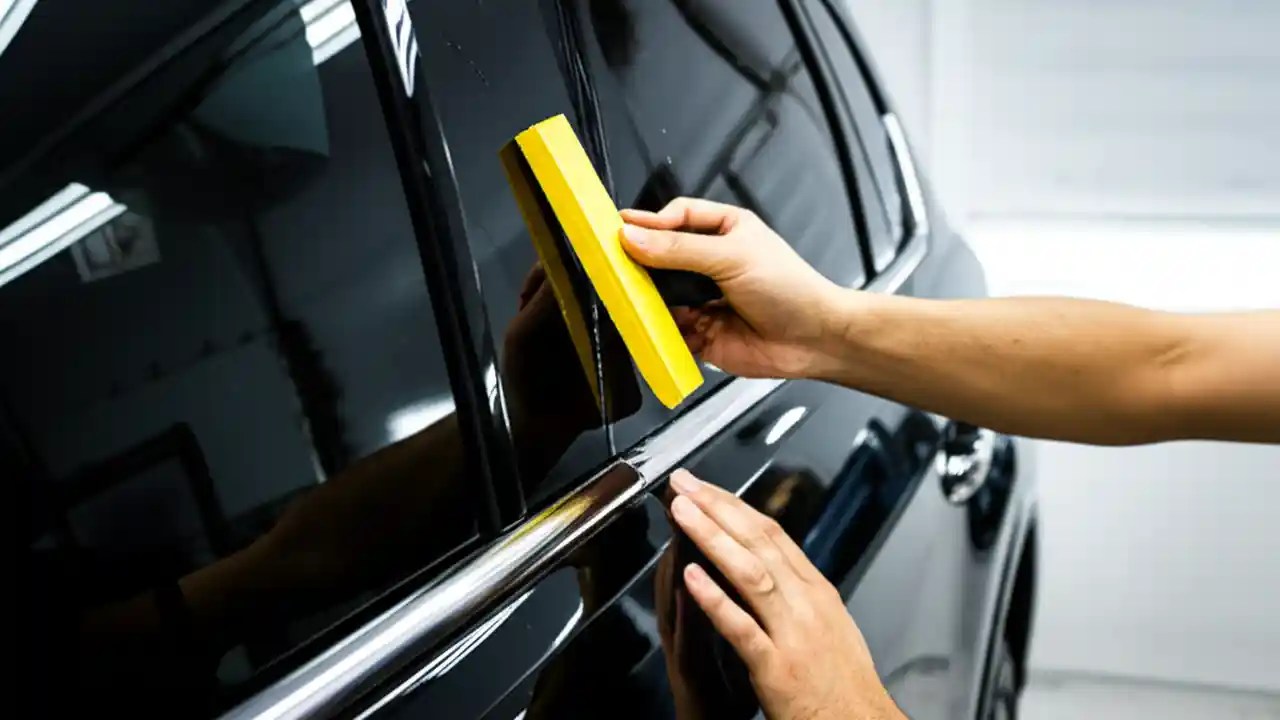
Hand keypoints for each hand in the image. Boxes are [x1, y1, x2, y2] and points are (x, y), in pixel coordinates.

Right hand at [620, 198, 848, 378]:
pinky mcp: (701, 333)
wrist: (814, 340)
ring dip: (649, 300)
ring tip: (634, 299)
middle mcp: (711, 263)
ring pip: (661, 296)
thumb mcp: (731, 256)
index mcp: (724, 230)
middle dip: (642, 264)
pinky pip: (669, 331)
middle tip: (615, 265)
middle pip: (662, 257)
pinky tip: (658, 328)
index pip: (676, 217)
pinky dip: (661, 332)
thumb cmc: (789, 288)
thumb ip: (679, 249)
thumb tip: (634, 237)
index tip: (619, 227)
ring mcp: (704, 299)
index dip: (649, 222)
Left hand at [666, 469, 905, 719]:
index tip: (706, 488)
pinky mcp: (777, 668)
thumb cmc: (845, 684)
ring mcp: (793, 634)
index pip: (772, 534)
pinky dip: (715, 600)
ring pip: (750, 573)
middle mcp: (806, 604)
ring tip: (682, 513)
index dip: (735, 506)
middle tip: (684, 484)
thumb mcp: (830, 624)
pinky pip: (742, 628)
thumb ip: (799, 593)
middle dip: (718, 508)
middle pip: (759, 542)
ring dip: (713, 538)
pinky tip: (691, 577)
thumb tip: (774, 563)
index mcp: (816, 592)